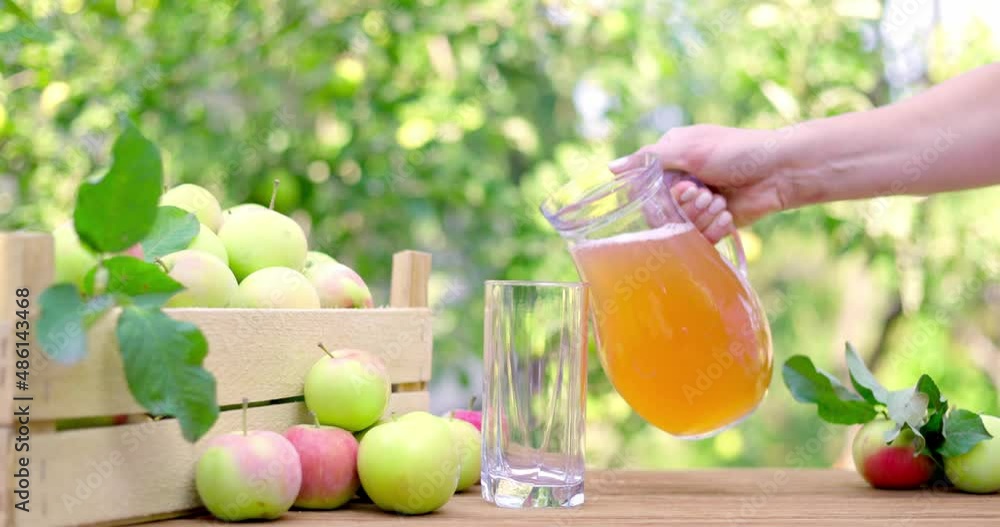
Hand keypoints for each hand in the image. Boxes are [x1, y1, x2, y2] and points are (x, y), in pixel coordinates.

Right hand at [609, 125, 789, 242]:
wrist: (778, 172)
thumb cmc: (735, 151)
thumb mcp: (688, 148)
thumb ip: (648, 159)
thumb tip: (610, 168)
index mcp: (671, 159)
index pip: (643, 188)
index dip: (656, 194)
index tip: (677, 190)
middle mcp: (680, 183)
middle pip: (661, 211)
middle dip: (685, 204)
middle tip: (704, 192)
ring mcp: (697, 205)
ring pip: (681, 226)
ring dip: (702, 215)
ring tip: (721, 201)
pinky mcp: (713, 223)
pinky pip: (700, 237)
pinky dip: (714, 227)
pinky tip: (727, 213)